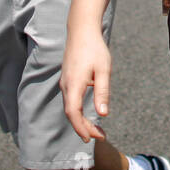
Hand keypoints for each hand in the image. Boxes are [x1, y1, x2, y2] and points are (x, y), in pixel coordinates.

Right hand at [60, 28, 111, 142]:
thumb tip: (104, 114)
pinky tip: (88, 114)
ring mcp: (65, 82)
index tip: (91, 138)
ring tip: (97, 129)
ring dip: (81, 120)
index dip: (80, 127)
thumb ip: (102, 92)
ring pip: (70, 107)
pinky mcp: (68, 80)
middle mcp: (66, 85)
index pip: (73, 112)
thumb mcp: (103, 70)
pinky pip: (71, 100)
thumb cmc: (94, 49)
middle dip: (84, 127)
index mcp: (74, 84)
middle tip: (100, 136)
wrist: (82, 31)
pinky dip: (78, 111)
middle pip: (71, 113)